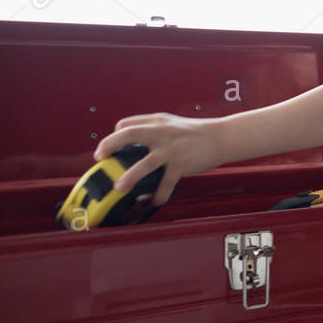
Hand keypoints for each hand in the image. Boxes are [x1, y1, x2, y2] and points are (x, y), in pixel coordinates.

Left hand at [93, 113, 225, 205]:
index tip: (107, 149)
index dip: (114, 137)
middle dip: (109, 145)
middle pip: (128, 135)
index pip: (126, 125)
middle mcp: (161, 133)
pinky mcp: (181, 164)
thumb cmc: (196, 132)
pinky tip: (156, 200)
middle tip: (100, 158)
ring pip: (145, 163)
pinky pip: (167, 182)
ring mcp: (171, 150)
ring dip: (130, 176)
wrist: (222, 137)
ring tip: (120, 187)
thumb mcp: (172, 123)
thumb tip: (128, 136)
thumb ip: (152, 128)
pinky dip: (160, 193)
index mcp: (156, 122)